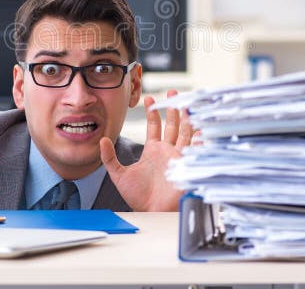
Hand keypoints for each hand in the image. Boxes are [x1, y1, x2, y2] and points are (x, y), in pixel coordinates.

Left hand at [100, 89, 193, 211]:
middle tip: (172, 92)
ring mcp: (180, 156)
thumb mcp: (119, 175)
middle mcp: (168, 151)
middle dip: (173, 108)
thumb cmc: (139, 198)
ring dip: (187, 117)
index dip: (153, 112)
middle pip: (173, 124)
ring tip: (186, 102)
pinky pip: (197, 148)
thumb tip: (102, 140)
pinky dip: (200, 137)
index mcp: (153, 151)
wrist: (153, 212)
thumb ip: (110, 157)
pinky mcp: (189, 164)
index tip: (149, 98)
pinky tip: (202, 125)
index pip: (155, 126)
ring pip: (185, 132)